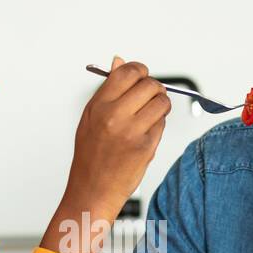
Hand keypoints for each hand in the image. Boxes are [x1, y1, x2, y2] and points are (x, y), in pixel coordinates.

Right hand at [67, 56, 170, 216]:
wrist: (92, 191)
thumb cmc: (91, 157)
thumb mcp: (91, 118)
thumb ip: (108, 90)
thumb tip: (119, 61)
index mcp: (98, 105)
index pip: (127, 72)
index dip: (140, 71)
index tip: (142, 77)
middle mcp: (114, 116)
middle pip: (149, 84)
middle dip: (154, 89)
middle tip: (150, 97)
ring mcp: (131, 132)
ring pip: (161, 103)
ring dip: (161, 106)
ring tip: (150, 116)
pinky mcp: (145, 147)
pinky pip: (162, 125)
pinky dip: (158, 126)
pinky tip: (145, 134)